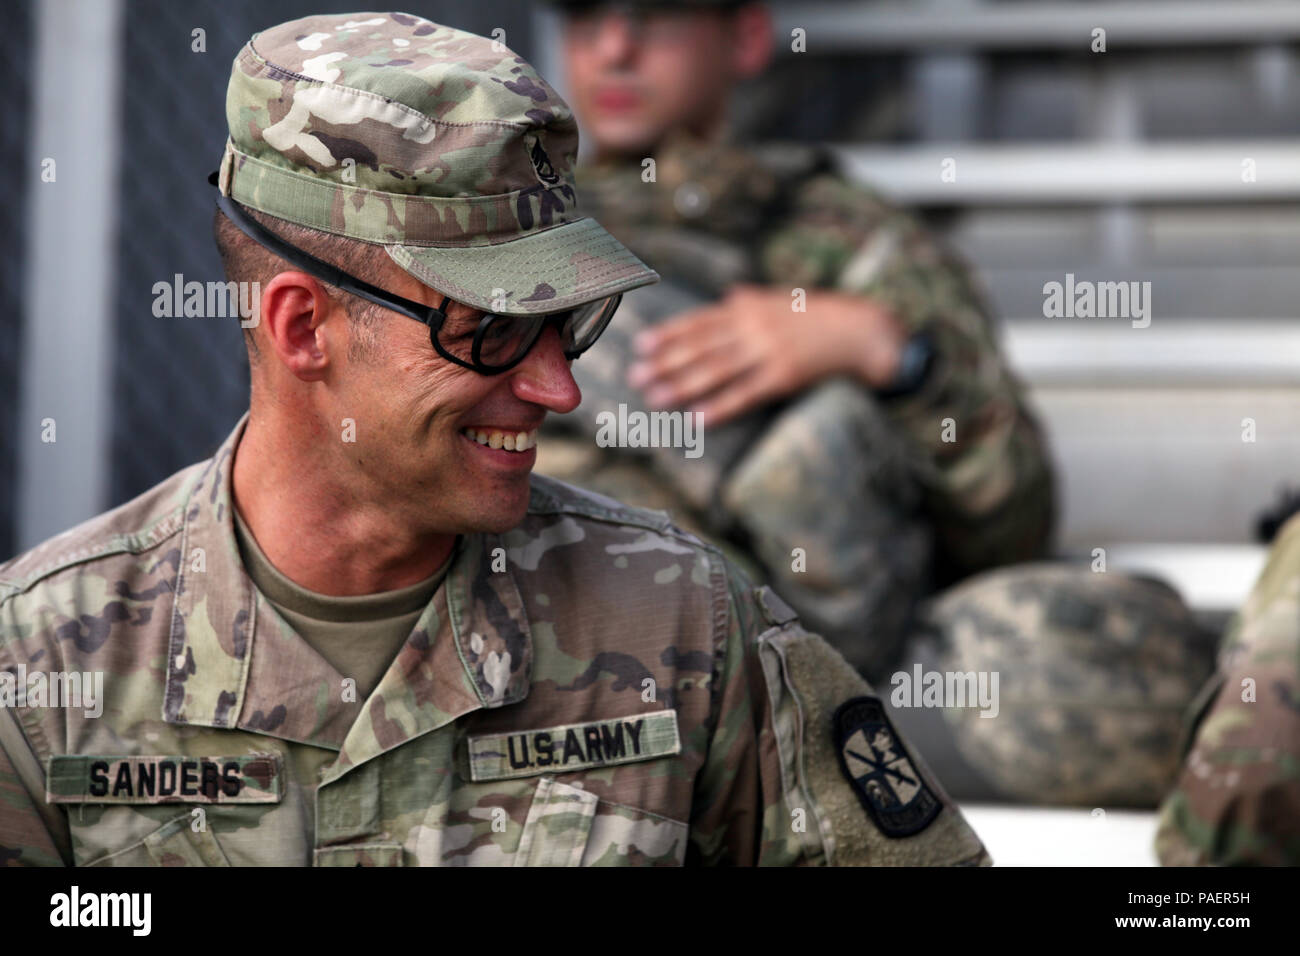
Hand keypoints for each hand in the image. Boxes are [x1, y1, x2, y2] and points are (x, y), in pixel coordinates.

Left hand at [626, 285, 907, 426]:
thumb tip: (729, 294)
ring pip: (716, 372)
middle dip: (666, 363)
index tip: (640, 345)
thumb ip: (753, 300)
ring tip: (655, 399)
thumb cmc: (818, 317)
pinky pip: (744, 396)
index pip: (699, 321)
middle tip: (636, 376)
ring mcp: (767, 352)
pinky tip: (696, 420)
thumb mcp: (783, 300)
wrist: (861, 330)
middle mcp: (752, 327)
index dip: (668, 334)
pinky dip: (718, 408)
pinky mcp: (783, 377)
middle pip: (700, 347)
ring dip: (682, 386)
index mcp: (748, 308)